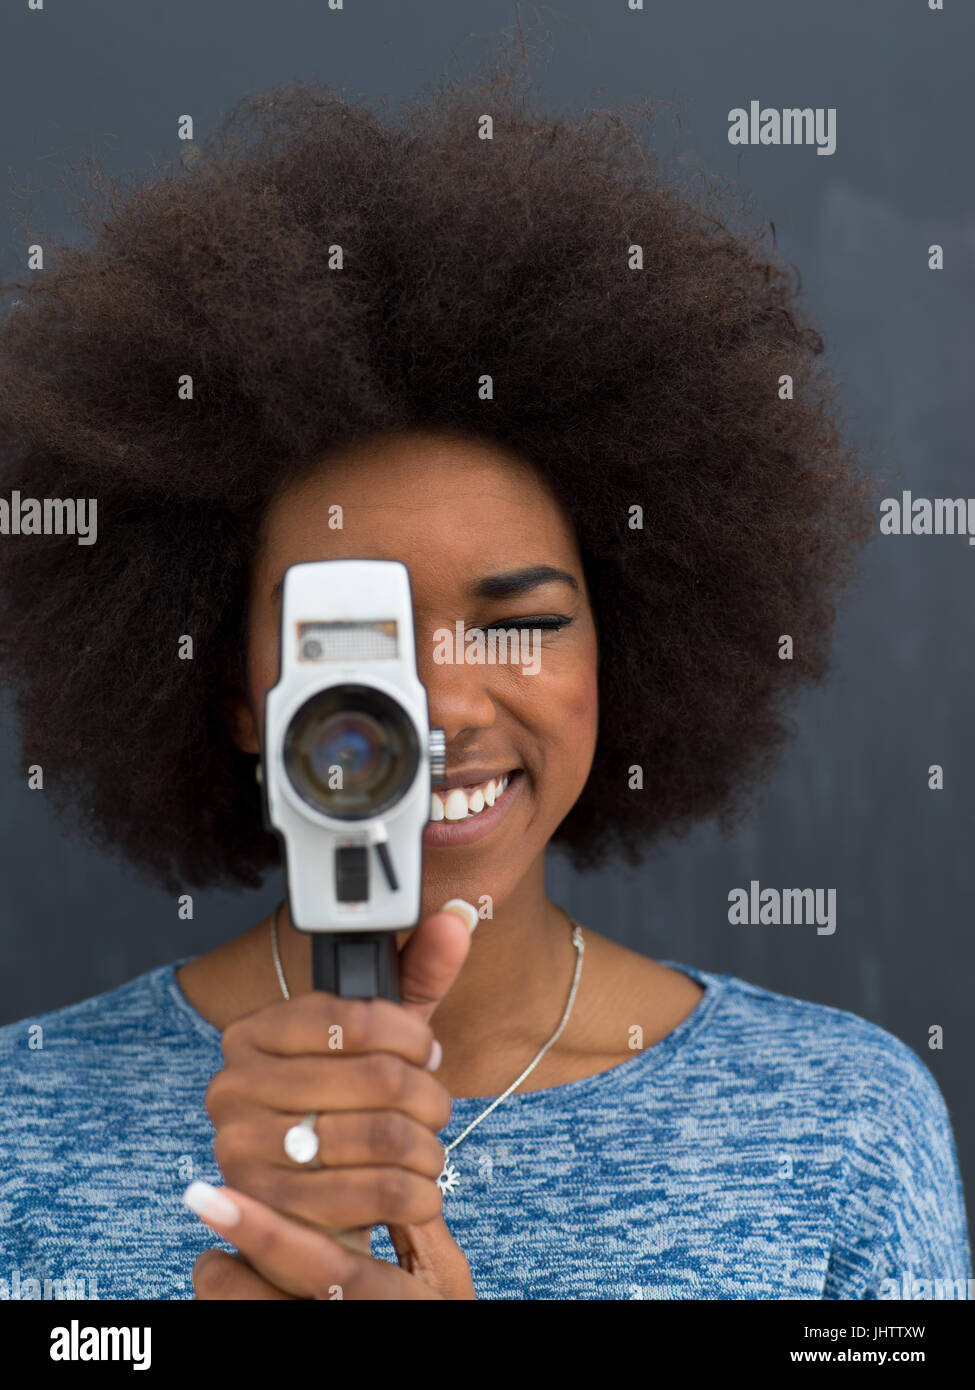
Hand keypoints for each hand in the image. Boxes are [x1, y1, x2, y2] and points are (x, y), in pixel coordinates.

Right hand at [192, 902, 477, 1297]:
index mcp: (256, 1031)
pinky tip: (422, 1189)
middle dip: (429, 1097)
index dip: (412, 1035)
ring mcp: (242, 1148)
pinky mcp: (268, 1209)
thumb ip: (419, 973)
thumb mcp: (379, 1038)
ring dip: (428, 1147)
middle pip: (379, 1078)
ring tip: (430, 1148)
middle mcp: (234, 1085)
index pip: (356, 1016)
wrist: (306, 1206)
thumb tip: (458, 916)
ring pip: (383, 1136)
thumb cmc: (345, 1108)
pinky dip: (416, 1194)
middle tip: (436, 1107)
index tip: (428, 1051)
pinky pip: (372, 1194)